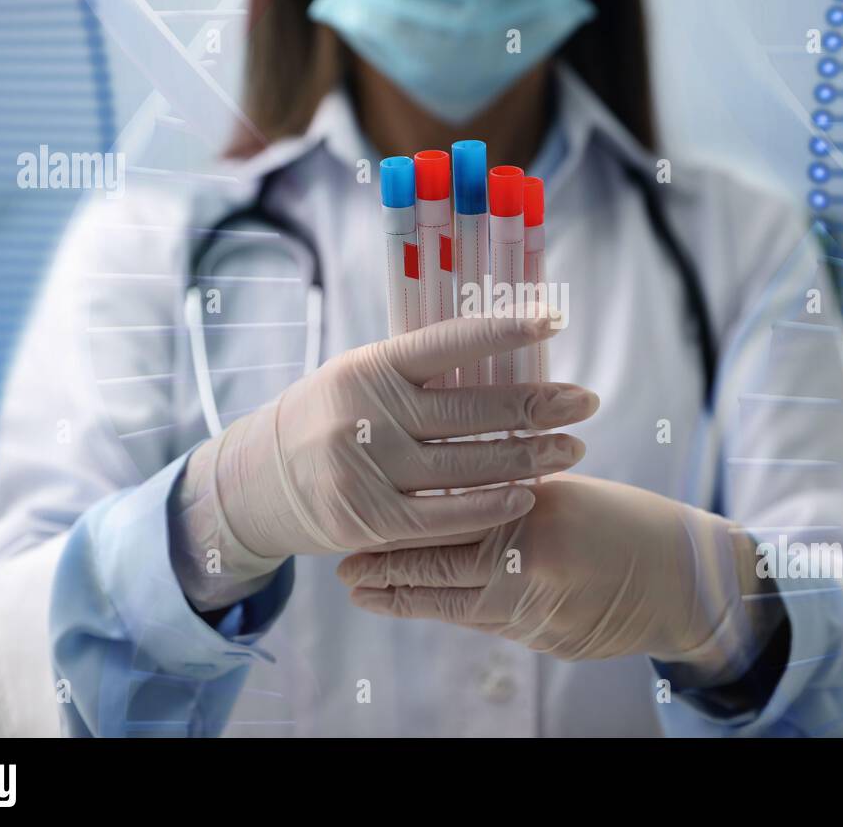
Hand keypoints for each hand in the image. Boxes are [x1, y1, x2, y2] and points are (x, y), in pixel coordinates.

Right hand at [172, 315, 597, 609]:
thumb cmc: (327, 420)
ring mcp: (367, 469)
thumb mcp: (359, 379)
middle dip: (539, 407)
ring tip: (573, 450)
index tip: (555, 322)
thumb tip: (501, 351)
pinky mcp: (369, 519)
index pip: (449, 342)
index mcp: (370, 366)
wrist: (255, 484)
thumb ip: (417, 373)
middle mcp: (368, 414)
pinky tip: (528, 495)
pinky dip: (491, 506)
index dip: (506, 330)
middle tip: (586, 403)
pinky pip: (444, 515)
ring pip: (468, 464)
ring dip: (529, 458)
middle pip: (472, 410)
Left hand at [337, 475, 782, 681]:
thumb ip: (509, 505)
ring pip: (454, 603)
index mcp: (534, 512)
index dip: (400, 525)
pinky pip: (485, 623)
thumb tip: (446, 507)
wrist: (688, 579)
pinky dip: (446, 611)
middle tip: (344, 569)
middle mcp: (531, 561)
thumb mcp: (566, 497)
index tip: (361, 524)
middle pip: (440, 566)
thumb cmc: (627, 524)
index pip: (451, 518)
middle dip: (387, 569)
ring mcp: (538, 607)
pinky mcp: (546, 638)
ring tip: (362, 591)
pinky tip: (419, 605)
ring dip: (404, 597)